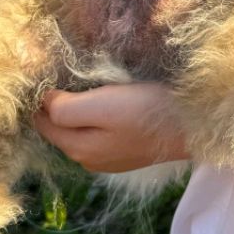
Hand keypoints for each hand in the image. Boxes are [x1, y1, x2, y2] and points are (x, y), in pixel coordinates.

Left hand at [32, 83, 188, 172]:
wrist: (193, 127)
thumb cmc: (146, 111)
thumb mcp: (101, 105)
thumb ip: (65, 108)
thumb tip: (44, 102)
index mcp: (77, 149)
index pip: (42, 122)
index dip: (41, 98)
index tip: (49, 73)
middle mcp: (88, 160)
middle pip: (60, 128)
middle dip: (57, 105)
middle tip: (66, 75)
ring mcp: (109, 160)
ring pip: (79, 131)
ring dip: (77, 111)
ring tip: (85, 85)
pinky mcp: (127, 154)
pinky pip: (99, 134)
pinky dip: (96, 119)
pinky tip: (108, 103)